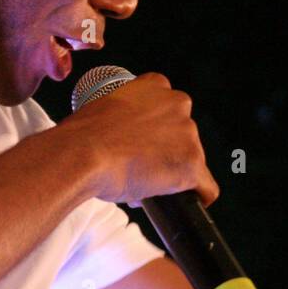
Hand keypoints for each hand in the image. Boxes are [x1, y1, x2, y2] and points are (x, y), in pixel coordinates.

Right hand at [67, 72, 219, 207]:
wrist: (81, 154)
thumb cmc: (82, 136)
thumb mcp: (103, 109)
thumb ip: (124, 117)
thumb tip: (128, 144)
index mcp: (156, 86)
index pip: (168, 109)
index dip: (155, 132)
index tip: (142, 145)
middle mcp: (178, 104)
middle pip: (183, 135)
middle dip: (166, 152)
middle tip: (139, 167)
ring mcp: (188, 134)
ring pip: (192, 160)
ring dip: (173, 173)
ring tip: (144, 184)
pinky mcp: (192, 164)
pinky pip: (206, 187)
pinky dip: (196, 197)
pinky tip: (181, 202)